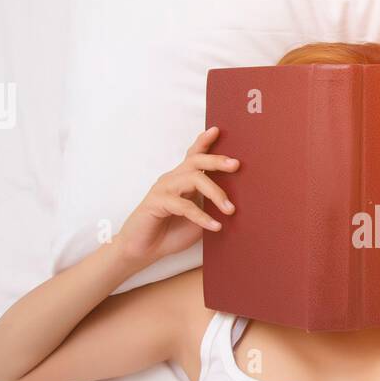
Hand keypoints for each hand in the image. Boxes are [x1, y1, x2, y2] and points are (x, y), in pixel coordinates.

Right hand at [113, 127, 238, 266]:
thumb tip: (236, 203)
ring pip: (193, 179)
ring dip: (215, 193)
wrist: (143, 251)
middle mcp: (172, 179)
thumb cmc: (172, 232)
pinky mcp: (156, 202)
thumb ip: (211, 206)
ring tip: (230, 209)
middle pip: (196, 161)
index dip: (204, 142)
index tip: (217, 130)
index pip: (193, 155)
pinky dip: (201, 216)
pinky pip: (183, 205)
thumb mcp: (199, 218)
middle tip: (236, 165)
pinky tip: (215, 226)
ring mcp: (163, 189)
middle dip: (217, 160)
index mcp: (182, 179)